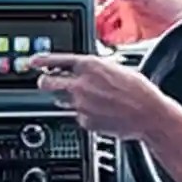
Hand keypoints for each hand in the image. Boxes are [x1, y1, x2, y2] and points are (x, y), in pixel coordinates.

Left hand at [32, 53, 178, 140]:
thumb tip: (85, 69)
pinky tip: (101, 112)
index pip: (56, 60)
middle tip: (45, 82)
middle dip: (44, 82)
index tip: (31, 61)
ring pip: (61, 100)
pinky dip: (85, 114)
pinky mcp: (85, 121)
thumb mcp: (118, 68)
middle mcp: (81, 84)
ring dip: (68, 99)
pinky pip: (77, 116)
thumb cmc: (140, 90)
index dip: (41, 60)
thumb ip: (96, 68)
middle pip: (47, 83)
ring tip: (88, 99)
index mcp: (89, 66)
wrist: (149, 114)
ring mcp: (81, 105)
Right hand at [95, 0, 181, 46]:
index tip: (85, 11)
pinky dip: (112, 43)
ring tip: (95, 39)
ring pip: (109, 30)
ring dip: (101, 34)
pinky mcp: (136, 35)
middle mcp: (125, 10)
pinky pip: (120, 41)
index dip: (92, 6)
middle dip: (94, 23)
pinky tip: (107, 45)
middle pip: (103, 17)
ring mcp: (130, 23)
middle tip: (87, 29)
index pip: (102, 0)